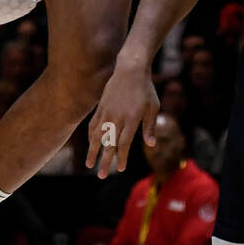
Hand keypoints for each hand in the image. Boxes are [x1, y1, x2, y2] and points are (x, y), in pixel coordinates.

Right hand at [86, 64, 159, 178]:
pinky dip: (91, 135)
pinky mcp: (102, 106)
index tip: (120, 168)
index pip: (125, 143)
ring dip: (93, 151)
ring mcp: (108, 111)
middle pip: (109, 143)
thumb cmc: (146, 89)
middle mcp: (118, 117)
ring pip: (98, 135)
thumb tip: (151, 144)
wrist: (131, 69)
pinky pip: (94, 123)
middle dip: (105, 161)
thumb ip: (150, 127)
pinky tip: (91, 144)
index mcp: (132, 119)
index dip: (122, 157)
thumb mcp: (153, 107)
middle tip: (101, 175)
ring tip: (89, 165)